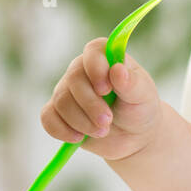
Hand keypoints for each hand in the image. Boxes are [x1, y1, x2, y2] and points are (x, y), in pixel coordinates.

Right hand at [40, 37, 161, 161]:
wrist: (133, 136)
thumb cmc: (140, 109)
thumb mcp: (143, 96)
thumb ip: (132, 83)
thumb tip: (117, 69)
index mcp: (106, 58)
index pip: (93, 51)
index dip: (96, 68)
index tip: (106, 89)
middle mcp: (82, 69)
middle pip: (74, 79)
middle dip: (90, 104)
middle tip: (107, 121)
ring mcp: (67, 90)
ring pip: (61, 101)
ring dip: (81, 121)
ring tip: (102, 131)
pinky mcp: (57, 112)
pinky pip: (47, 118)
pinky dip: (62, 130)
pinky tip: (79, 138)